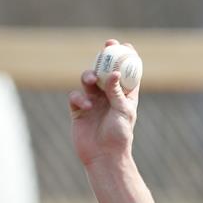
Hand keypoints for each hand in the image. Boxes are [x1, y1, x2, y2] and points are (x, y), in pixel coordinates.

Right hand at [68, 37, 138, 167]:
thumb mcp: (123, 112)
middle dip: (105, 57)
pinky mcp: (78, 110)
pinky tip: (86, 106)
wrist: (103, 157)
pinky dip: (79, 98)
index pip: (126, 74)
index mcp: (124, 96)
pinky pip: (76, 96)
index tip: (126, 46)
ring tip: (91, 78)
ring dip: (89, 75)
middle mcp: (108, 96)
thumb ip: (117, 92)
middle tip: (107, 46)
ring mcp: (93, 102)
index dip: (126, 59)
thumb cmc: (119, 136)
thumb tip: (114, 73)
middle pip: (105, 71)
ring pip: (88, 80)